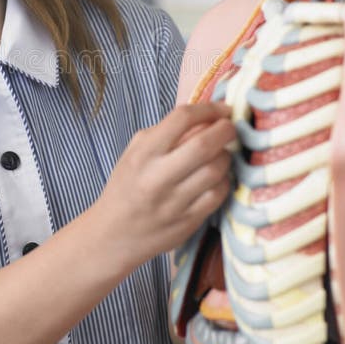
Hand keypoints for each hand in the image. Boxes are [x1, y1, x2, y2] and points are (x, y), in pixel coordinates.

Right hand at [93, 102, 233, 272]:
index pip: (181, 118)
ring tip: (221, 154)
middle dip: (226, 130)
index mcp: (143, 154)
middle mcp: (157, 177)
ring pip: (216, 170)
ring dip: (226, 156)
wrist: (113, 234)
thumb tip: (206, 119)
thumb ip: (166, 133)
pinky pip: (218, 195)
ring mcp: (174, 202)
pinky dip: (224, 181)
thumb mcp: (135, 152)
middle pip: (205, 145)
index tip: (222, 109)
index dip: (209, 109)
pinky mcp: (188, 222)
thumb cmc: (126, 186)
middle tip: (230, 127)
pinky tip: (217, 178)